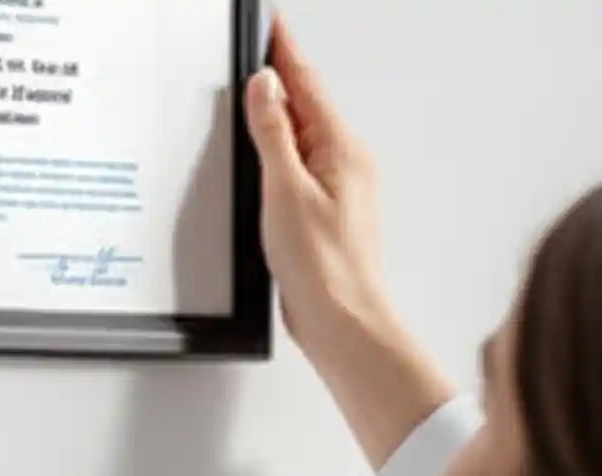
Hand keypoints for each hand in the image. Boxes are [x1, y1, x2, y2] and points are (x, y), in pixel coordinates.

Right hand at [244, 18, 451, 468]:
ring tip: (256, 89)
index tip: (269, 25)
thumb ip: (273, 135)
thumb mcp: (286, 190)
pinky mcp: (322, 212)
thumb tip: (266, 88)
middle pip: (306, 105)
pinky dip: (278, 149)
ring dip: (278, 113)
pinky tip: (263, 153)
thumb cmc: (324, 266)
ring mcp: (337, 188)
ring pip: (302, 136)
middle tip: (258, 47)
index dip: (284, 52)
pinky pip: (298, 164)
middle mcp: (345, 164)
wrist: (341, 320)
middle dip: (280, 75)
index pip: (307, 85)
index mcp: (342, 150)